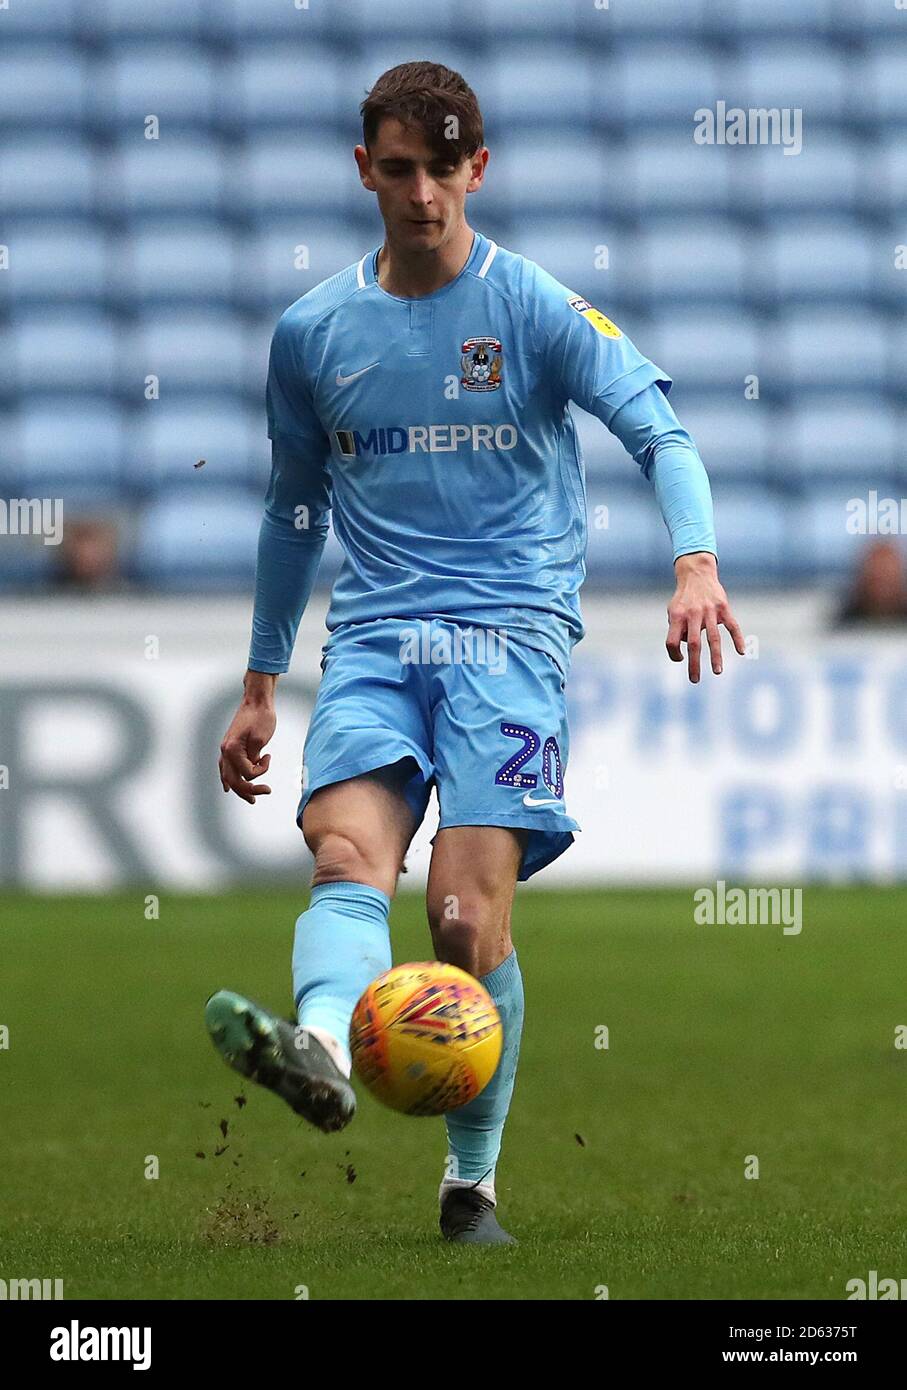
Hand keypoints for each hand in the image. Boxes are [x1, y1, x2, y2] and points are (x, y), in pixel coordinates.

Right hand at [219, 673, 276, 802]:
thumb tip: (251, 770)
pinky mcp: (230, 746)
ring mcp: (225, 748)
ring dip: (240, 788)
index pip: (246, 772)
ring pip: (228, 776)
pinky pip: (225, 767)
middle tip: (265, 792)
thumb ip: (254, 758)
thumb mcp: (261, 739)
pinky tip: (227, 786)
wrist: (256, 700)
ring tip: (250, 798)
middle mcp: (225, 750)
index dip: (261, 771)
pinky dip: (228, 778)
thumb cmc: (261, 716)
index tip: (269, 756)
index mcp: (231, 749)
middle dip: (249, 790)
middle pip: (234, 780)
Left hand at [666, 552, 744, 682]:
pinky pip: (732, 626)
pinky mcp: (723, 608)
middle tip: (695, 680)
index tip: (680, 659)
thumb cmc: (683, 599)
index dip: (674, 654)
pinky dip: (738, 639)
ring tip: (717, 672)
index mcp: (677, 616)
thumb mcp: (673, 611)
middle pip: (693, 644)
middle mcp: (693, 614)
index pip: (672, 641)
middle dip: (694, 664)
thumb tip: (687, 649)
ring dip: (715, 657)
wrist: (696, 574)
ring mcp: (709, 611)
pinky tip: (741, 651)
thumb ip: (677, 630)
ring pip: (713, 638)